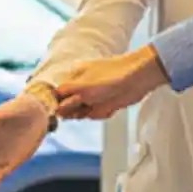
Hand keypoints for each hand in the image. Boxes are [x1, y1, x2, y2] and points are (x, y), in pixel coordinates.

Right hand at [54, 47, 168, 119]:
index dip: (59, 105)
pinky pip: (96, 114)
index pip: (58, 94)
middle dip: (76, 111)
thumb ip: (66, 97)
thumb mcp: (82, 87)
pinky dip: (101, 114)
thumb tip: (54, 107)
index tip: (60, 112)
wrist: (138, 78)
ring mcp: (93, 95)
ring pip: (83, 113)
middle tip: (86, 105)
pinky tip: (109, 107)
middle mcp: (82, 86)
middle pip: (69, 107)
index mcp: (74, 76)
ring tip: (100, 104)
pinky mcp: (105, 103)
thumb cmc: (110, 76)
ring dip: (90, 113)